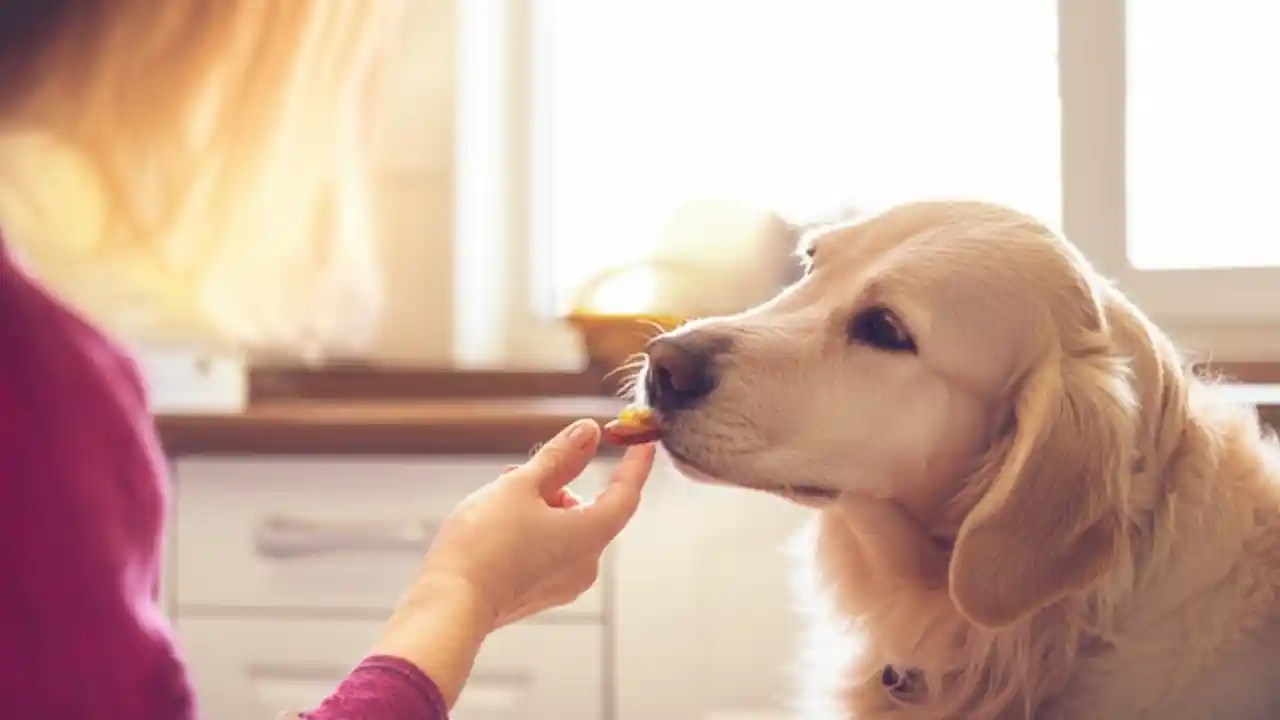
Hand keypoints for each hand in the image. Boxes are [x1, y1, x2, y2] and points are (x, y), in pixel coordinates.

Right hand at [372, 419, 655, 704]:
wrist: (449, 605)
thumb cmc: (484, 543)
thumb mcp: (522, 486)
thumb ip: (559, 457)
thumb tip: (589, 432)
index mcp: (590, 535)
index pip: (627, 492)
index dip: (635, 462)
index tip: (641, 438)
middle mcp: (586, 564)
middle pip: (587, 509)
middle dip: (558, 484)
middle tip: (522, 470)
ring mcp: (564, 583)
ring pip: (565, 528)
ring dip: (541, 505)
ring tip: (499, 497)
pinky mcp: (540, 593)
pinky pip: (549, 550)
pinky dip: (533, 529)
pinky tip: (498, 523)